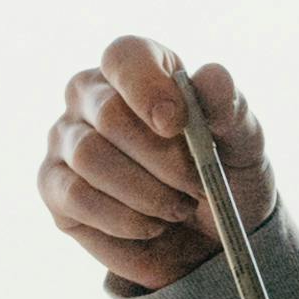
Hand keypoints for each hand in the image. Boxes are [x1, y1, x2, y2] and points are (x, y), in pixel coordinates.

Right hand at [41, 36, 275, 298]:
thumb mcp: (243, 145)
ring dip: (145, 192)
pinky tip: (150, 225)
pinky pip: (77, 197)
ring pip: (90, 157)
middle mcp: (92, 96)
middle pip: (109, 114)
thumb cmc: (224, 178)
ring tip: (177, 209)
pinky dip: (123, 218)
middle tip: (196, 186)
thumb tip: (212, 76)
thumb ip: (230, 109)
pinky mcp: (54, 186)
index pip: (125, 56)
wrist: (208, 242)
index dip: (147, 87)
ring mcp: (67, 140)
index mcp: (140, 70)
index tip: (176, 124)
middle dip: (161, 158)